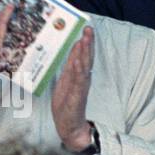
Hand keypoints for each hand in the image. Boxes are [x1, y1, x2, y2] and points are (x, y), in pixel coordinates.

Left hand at [51, 27, 93, 150]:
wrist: (70, 127)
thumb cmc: (67, 105)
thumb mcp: (66, 81)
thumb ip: (70, 66)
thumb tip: (73, 50)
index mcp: (77, 75)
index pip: (83, 55)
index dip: (85, 42)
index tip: (86, 27)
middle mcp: (81, 79)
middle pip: (86, 58)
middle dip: (87, 43)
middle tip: (88, 28)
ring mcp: (80, 87)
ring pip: (83, 67)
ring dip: (84, 53)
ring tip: (85, 40)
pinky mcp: (77, 96)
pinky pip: (78, 81)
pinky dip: (79, 71)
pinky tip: (79, 61)